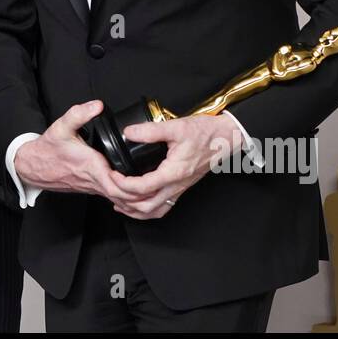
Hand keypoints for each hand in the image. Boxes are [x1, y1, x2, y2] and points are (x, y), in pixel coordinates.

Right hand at [14, 100, 143, 205]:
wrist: (34, 166)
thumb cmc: (48, 148)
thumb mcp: (61, 126)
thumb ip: (79, 113)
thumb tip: (97, 105)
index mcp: (90, 167)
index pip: (116, 185)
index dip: (133, 185)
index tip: (147, 177)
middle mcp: (94, 180)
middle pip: (123, 197)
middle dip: (142, 195)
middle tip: (160, 185)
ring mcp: (94, 186)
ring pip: (119, 200)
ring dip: (136, 198)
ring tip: (155, 189)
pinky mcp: (92, 187)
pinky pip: (113, 197)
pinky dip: (126, 197)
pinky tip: (137, 190)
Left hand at [109, 115, 243, 219]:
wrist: (227, 139)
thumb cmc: (206, 133)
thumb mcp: (177, 127)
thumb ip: (151, 130)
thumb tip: (129, 132)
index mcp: (173, 172)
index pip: (142, 187)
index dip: (123, 184)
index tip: (111, 173)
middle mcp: (176, 185)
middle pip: (146, 206)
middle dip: (124, 200)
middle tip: (110, 188)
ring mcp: (180, 188)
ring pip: (155, 211)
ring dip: (134, 210)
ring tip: (118, 201)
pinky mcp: (181, 187)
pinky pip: (163, 206)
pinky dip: (147, 209)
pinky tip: (138, 203)